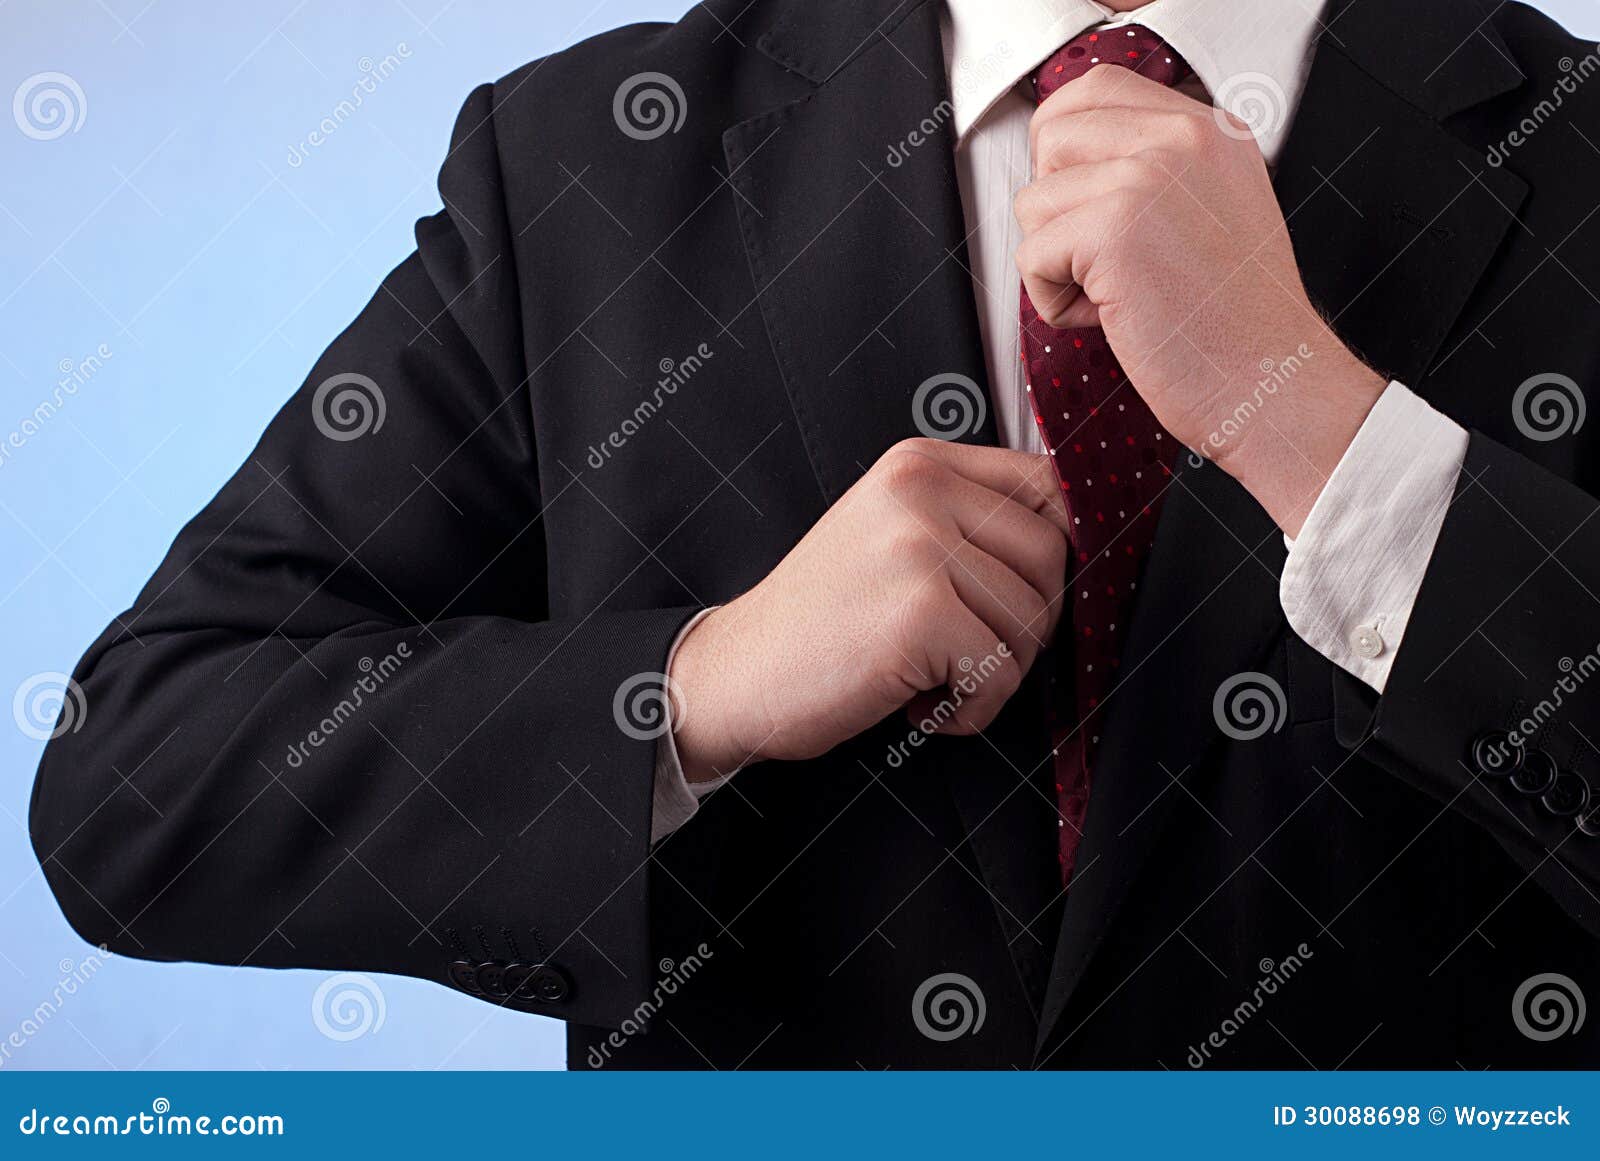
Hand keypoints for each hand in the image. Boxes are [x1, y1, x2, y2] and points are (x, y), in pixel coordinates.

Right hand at [670, 439, 1070, 781]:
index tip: (1024, 598)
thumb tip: (1078, 541)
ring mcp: (918, 548)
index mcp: (918, 464)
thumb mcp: (891, 537)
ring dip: (995, 673)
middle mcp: (919, 490)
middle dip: (1027, 624)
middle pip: (1053, 555)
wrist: (735, 673)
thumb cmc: (822, 620)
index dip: (1058, 550)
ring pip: (1033, 619)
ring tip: (932, 678)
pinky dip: (971, 710)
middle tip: (967, 653)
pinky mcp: (919, 614)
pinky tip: (919, 704)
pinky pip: (999, 673)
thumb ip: (967, 522)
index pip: (1046, 484)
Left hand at [1013, 65, 1386, 534]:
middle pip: (1050, 137)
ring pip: (1033, 202)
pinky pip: (1031, 256)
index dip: (1064, 148)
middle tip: (1103, 260)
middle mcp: (1181, 137)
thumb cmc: (1239, 322)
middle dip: (1055, 208)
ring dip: (1056, 263)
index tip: (1084, 205)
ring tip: (1120, 295)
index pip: (1094, 88)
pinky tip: (1113, 319)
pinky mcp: (1113, 230)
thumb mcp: (1215, 209)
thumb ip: (1154, 169)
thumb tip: (1065, 164)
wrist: (1276, 383)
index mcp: (1208, 128)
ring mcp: (1146, 178)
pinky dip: (1055, 303)